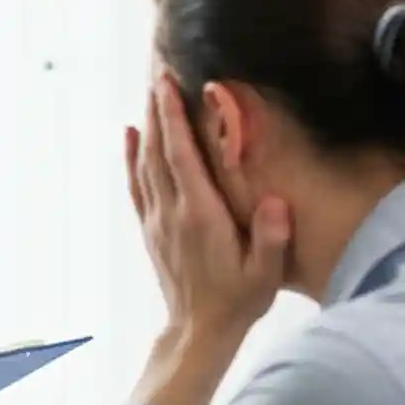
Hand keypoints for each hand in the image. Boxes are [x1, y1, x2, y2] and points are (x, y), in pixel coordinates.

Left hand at [125, 78, 291, 404]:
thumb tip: (273, 201)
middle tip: (159, 74)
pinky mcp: (151, 229)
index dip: (172, 120)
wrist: (199, 330)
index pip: (182, 157)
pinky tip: (131, 135)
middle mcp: (172, 212)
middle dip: (158, 111)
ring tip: (149, 94)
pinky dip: (131, 157)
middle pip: (159, 152)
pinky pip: (136, 184)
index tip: (167, 87)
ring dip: (147, 127)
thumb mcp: (265, 274)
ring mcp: (157, 220)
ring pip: (145, 164)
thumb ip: (270, 237)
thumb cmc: (238, 300)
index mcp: (201, 216)